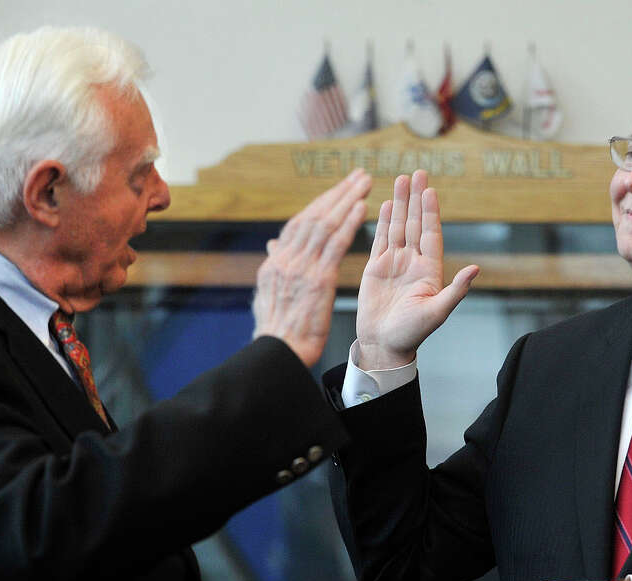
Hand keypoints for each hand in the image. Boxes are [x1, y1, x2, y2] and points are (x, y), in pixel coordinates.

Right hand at [252, 168, 372, 366]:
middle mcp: (285, 259)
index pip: (298, 225)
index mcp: (275, 263)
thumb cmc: (277, 332)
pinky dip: (349, 224)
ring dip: (346, 200)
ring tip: (364, 183)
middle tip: (357, 175)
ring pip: (324, 224)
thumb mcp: (267, 296)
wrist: (277, 353)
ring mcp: (300, 267)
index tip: (337, 192)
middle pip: (313, 216)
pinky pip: (335, 245)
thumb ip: (274, 268)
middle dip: (337, 194)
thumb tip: (272, 247)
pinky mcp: (316, 279)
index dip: (320, 205)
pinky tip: (362, 208)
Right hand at [354, 170, 478, 369]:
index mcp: (429, 270)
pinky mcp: (376, 268)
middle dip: (416, 198)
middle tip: (418, 172)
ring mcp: (394, 264)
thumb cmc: (411, 333)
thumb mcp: (437, 311)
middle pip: (415, 223)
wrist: (383, 345)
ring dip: (400, 204)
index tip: (431, 190)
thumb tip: (475, 269)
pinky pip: (380, 240)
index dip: (431, 211)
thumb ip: (456, 290)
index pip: (431, 233)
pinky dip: (383, 222)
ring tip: (401, 179)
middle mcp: (413, 262)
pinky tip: (386, 205)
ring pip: (398, 227)